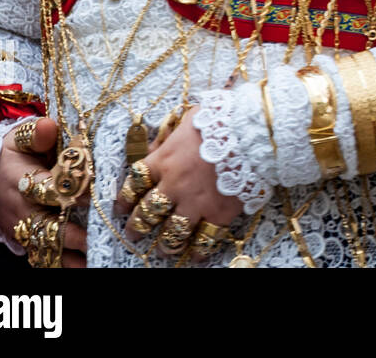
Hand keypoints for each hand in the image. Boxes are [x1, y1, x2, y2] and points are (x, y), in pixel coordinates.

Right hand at [0, 117, 87, 267]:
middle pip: (50, 227)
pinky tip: (87, 266)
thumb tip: (49, 127)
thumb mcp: (19, 137)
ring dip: (72, 258)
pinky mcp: (24, 241)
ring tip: (99, 262)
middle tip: (105, 238)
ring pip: (48, 249)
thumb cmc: (9, 152)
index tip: (99, 195)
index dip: (75, 193)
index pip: (51, 190)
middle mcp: (22, 210)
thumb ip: (36, 133)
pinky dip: (62, 264)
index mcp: (23, 182)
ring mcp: (23, 229)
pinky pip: (43, 257)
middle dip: (76, 235)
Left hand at [116, 108, 240, 253]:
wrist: (254, 131)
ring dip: (165, 243)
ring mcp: (196, 202)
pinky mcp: (219, 213)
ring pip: (172, 232)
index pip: (135, 183)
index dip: (125, 198)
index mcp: (165, 159)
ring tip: (163, 250)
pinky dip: (200, 251)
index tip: (121, 208)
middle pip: (147, 212)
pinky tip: (196, 257)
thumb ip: (170, 134)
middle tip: (133, 234)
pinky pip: (205, 239)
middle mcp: (174, 185)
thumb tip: (156, 146)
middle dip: (137, 226)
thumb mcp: (190, 117)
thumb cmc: (224, 118)